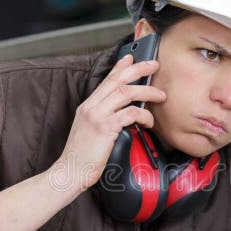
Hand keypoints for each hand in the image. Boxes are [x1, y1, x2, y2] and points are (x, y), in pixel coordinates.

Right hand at [52, 54, 165, 191]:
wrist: (70, 172)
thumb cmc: (82, 157)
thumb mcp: (90, 132)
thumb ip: (103, 120)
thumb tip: (123, 116)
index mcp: (87, 107)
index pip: (106, 80)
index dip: (120, 67)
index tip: (131, 58)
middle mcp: (91, 107)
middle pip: (117, 80)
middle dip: (138, 69)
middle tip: (154, 64)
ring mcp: (97, 116)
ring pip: (125, 93)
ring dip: (146, 91)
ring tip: (160, 95)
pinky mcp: (105, 128)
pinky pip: (129, 113)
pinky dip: (143, 115)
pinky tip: (149, 121)